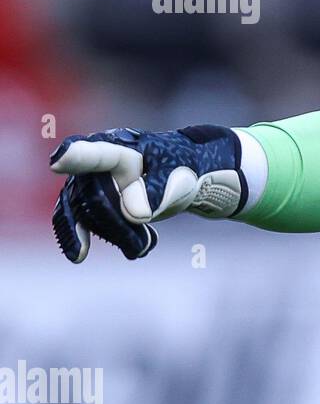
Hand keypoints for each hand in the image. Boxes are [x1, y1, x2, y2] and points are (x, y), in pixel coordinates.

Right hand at [49, 124, 245, 263]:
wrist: (177, 175)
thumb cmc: (177, 166)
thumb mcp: (177, 175)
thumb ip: (156, 192)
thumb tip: (134, 214)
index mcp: (120, 149)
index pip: (97, 154)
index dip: (78, 157)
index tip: (58, 162)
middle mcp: (94, 164)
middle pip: (90, 199)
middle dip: (117, 226)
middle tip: (144, 243)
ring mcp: (86, 184)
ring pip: (83, 216)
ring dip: (114, 236)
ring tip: (142, 246)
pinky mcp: (86, 204)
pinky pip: (77, 225)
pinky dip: (86, 242)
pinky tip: (102, 254)